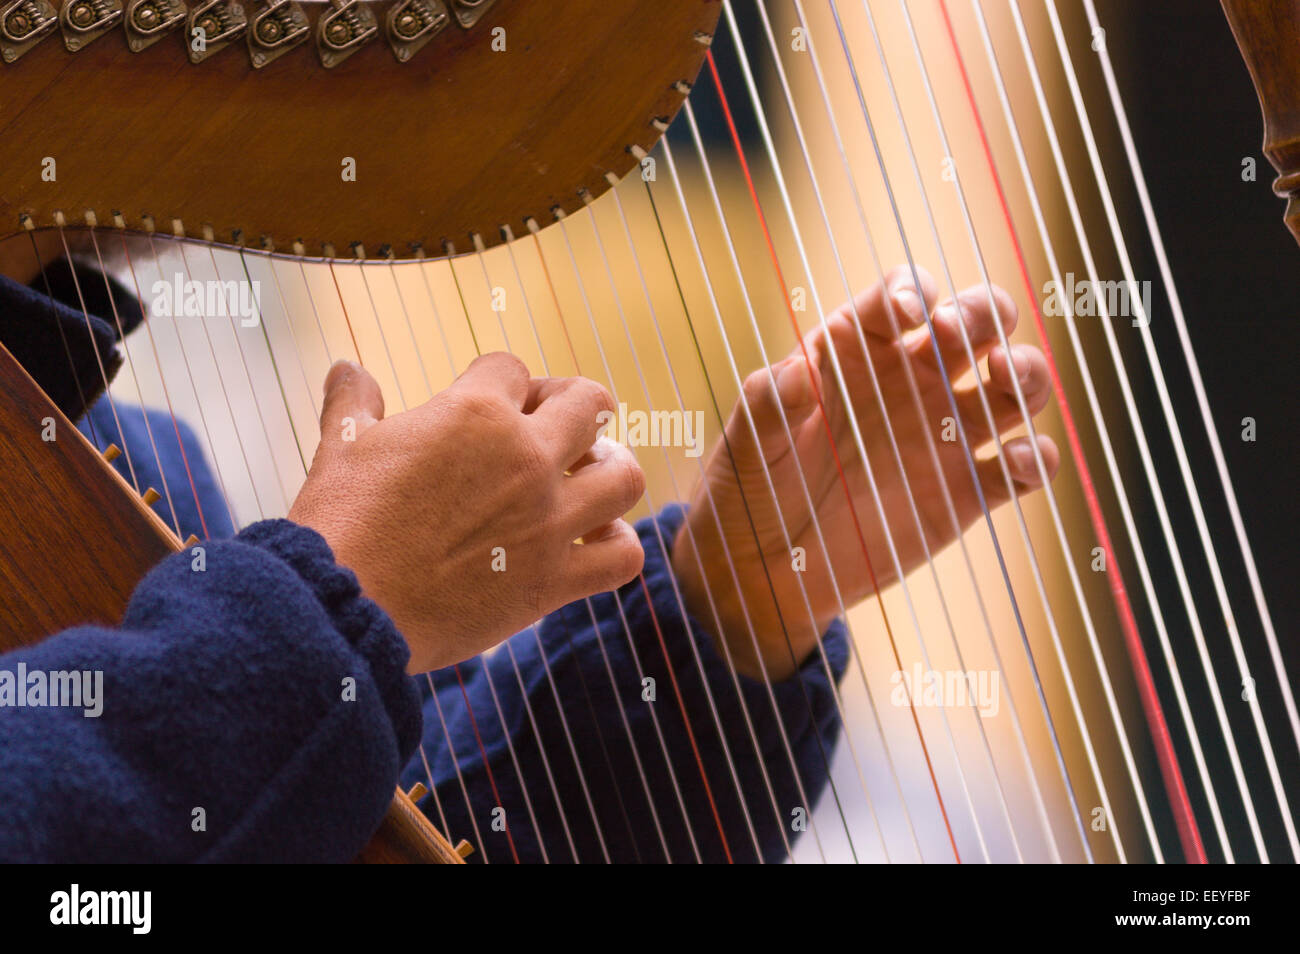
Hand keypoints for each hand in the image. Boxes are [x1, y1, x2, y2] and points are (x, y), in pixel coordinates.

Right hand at [289, 353, 645, 673]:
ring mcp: (547, 520)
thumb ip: (352, 402)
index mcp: (474, 413)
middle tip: (548, 430)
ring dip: (610, 471)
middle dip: (573, 408)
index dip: (498, 383)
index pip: (512, 368)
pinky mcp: (552, 581)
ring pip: (624, 476)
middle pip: (591, 403)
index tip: (484, 407)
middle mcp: (525, 458)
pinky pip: (621, 557)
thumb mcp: (340, 447)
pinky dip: (616, 546)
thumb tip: (344, 367)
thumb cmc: (338, 523)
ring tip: (585, 480)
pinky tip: (590, 542)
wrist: (344, 607)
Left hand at [672, 267, 1058, 679]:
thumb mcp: (747, 439)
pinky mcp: (966, 493)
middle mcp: (912, 380)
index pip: (904, 294)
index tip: (909, 314)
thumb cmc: (750, 486)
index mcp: (859, 349)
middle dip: (985, 311)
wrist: (763, 566)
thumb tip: (796, 371)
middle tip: (958, 333)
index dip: (915, 289)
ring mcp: (944, 434)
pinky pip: (1023, 465)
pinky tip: (1014, 460)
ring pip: (1015, 384)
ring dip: (1028, 369)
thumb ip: (770, 401)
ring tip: (1006, 376)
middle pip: (977, 322)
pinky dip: (1035, 457)